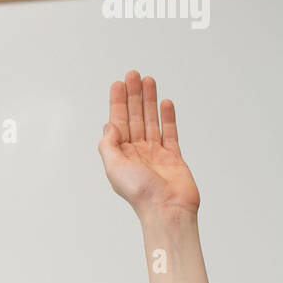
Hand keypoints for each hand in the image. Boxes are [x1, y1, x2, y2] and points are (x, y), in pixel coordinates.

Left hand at [97, 71, 199, 219]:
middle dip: (133, 95)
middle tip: (133, 74)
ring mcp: (156, 155)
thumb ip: (109, 146)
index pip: (118, 123)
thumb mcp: (114, 168)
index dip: (117, 103)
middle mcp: (137, 154)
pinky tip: (165, 103)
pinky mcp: (173, 157)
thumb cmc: (141, 194)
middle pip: (134, 118)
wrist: (168, 208)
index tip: (118, 84)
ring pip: (151, 121)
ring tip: (149, 80)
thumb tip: (109, 126)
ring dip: (149, 101)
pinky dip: (167, 117)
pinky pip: (170, 133)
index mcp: (121, 156)